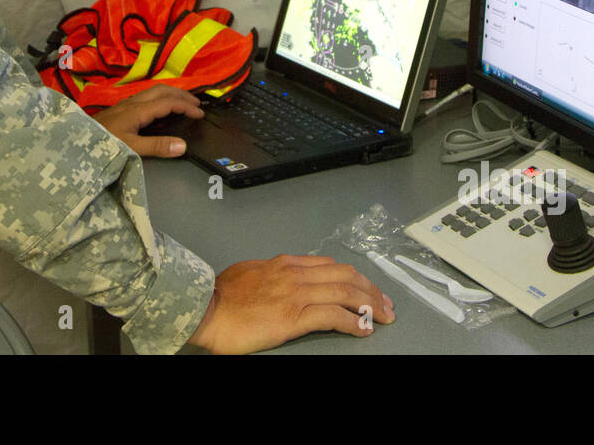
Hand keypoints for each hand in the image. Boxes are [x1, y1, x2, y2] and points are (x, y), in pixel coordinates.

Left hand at [91, 85, 204, 157]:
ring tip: (183, 102)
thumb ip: (157, 147)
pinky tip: (160, 107)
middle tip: (197, 104)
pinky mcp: (121, 108)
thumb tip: (184, 145)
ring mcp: (126, 104)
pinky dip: (161, 97)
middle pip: (162, 90)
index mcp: (138, 110)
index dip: (186, 107)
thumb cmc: (104, 144)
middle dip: (181, 94)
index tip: (200, 115)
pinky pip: (146, 96)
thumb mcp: (131, 148)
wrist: (76, 140)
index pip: (168, 103)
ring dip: (171, 93)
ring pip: (153, 91)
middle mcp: (133, 102)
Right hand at [187, 254, 395, 353]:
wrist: (207, 308)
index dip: (353, 276)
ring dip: (370, 304)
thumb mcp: (250, 273)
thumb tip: (280, 280)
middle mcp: (296, 274)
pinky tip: (364, 329)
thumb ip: (271, 274)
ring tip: (384, 316)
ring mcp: (297, 294)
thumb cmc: (221, 295)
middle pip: (345, 275)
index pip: (330, 265)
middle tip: (386, 303)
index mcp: (286, 263)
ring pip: (345, 292)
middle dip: (370, 289)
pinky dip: (353, 321)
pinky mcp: (294, 317)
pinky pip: (333, 316)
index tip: (366, 287)